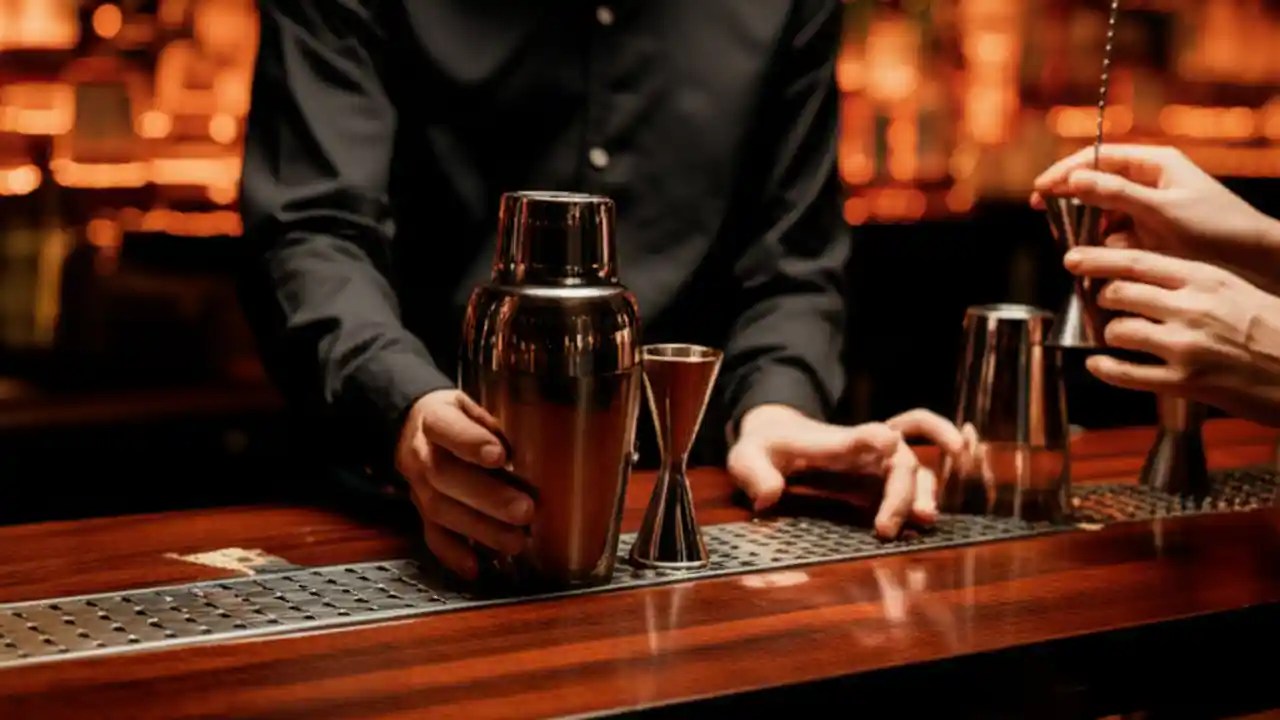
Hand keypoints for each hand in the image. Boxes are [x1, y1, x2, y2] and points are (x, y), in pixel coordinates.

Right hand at [395, 390, 532, 579]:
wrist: (414, 429)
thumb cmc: (457, 418)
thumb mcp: (473, 406)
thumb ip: (496, 423)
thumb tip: (536, 444)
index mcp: (433, 419)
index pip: (445, 427)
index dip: (469, 442)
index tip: (499, 455)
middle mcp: (420, 454)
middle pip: (444, 475)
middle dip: (486, 496)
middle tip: (524, 511)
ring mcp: (416, 486)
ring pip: (440, 510)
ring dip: (480, 529)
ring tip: (516, 541)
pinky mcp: (420, 511)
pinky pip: (432, 535)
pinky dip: (454, 554)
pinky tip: (476, 567)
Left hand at [727, 404, 964, 537]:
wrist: (778, 433)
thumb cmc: (765, 446)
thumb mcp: (748, 456)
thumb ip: (755, 474)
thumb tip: (769, 496)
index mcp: (829, 441)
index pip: (852, 437)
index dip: (869, 438)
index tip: (886, 440)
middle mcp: (862, 448)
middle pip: (896, 461)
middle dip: (899, 492)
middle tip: (884, 529)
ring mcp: (875, 462)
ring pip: (913, 469)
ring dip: (923, 491)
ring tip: (925, 520)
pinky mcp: (880, 478)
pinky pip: (916, 477)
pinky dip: (930, 490)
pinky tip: (932, 517)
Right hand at [1031, 144, 1279, 294]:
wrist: (1254, 259)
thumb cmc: (1216, 228)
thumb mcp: (1162, 211)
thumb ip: (1116, 194)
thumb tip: (1074, 179)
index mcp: (1154, 163)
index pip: (1097, 157)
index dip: (1065, 172)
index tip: (1039, 190)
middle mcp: (1148, 181)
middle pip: (1095, 184)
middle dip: (1072, 203)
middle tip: (1048, 218)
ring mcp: (1149, 207)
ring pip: (1103, 213)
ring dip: (1090, 229)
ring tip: (1082, 247)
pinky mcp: (1151, 231)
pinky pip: (1117, 234)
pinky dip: (1107, 246)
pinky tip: (1105, 259)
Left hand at [1065, 246, 1279, 424]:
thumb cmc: (1271, 326)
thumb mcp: (1234, 289)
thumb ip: (1193, 281)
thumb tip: (1148, 276)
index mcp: (1204, 278)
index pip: (1137, 261)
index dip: (1099, 259)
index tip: (1072, 258)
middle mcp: (1190, 308)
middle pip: (1120, 293)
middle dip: (1105, 298)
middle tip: (1103, 301)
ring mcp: (1185, 346)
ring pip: (1119, 330)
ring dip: (1111, 333)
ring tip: (1117, 335)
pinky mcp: (1185, 381)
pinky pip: (1127, 372)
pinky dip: (1106, 368)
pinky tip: (1098, 365)